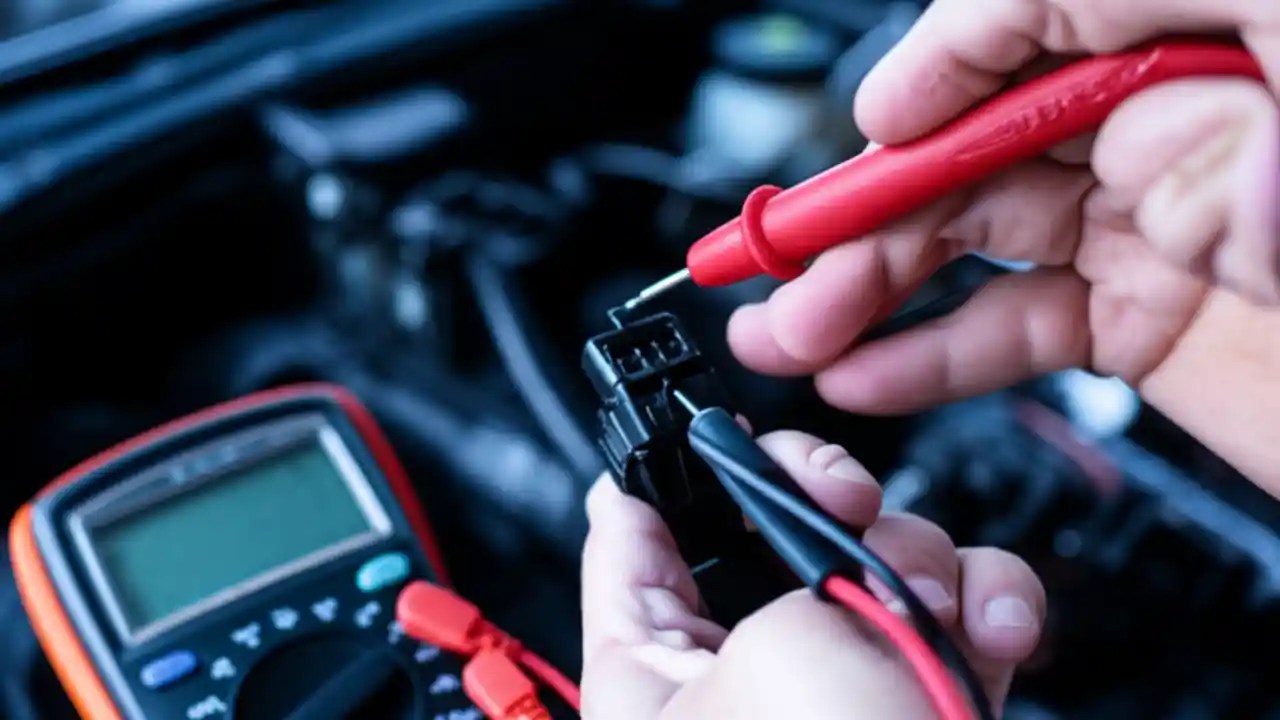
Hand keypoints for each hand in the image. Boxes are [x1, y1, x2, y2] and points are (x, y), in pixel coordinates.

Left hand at [579, 431, 1044, 718]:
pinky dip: (988, 604)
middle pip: (772, 517)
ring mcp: (844, 677)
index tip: (698, 422)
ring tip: (927, 607)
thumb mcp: (772, 667)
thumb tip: (613, 506)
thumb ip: (723, 573)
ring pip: (882, 551)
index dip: (661, 466)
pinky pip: (960, 607)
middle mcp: (745, 665)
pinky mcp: (928, 691)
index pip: (630, 535)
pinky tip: (989, 633)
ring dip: (921, 557)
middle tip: (843, 505)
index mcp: (655, 666)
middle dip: (824, 494)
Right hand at [728, 1, 1279, 490]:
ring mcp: (1159, 218)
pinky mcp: (1146, 313)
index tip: (884, 129)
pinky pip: (1021, 324)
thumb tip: (1128, 152)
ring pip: (984, 235)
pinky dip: (935, 357)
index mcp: (1230, 23)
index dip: (948, 59)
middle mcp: (1181, 110)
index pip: (1049, 6)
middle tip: (793, 263)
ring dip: (873, 289)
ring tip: (794, 334)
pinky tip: (870, 376)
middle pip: (989, 132)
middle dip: (876, 207)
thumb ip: (1224, 130)